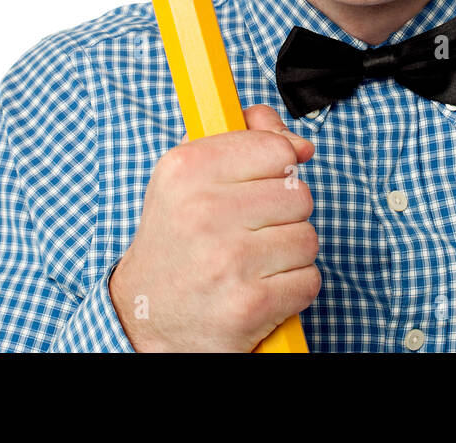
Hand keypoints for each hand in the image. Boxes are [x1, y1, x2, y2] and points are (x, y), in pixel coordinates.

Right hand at [109, 104, 318, 351]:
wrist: (146, 315)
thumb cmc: (177, 240)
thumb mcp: (190, 177)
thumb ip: (244, 140)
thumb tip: (300, 142)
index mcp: (187, 169)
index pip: (277, 149)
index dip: (277, 169)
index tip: (259, 185)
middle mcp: (203, 211)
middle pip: (299, 195)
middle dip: (283, 215)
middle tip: (249, 231)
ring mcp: (227, 260)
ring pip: (308, 238)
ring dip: (289, 254)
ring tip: (251, 261)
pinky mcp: (249, 304)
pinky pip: (308, 280)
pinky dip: (292, 288)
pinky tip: (258, 287)